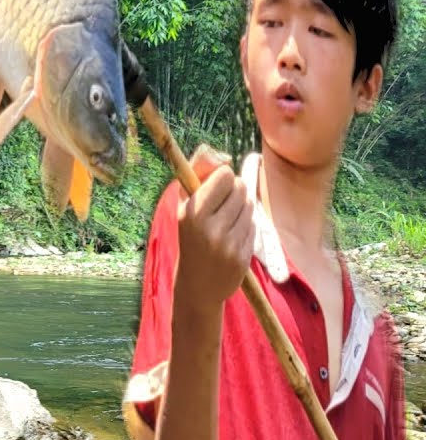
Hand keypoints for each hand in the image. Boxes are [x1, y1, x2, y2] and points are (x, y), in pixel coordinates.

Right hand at [175, 145, 254, 308]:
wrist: (197, 285)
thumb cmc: (190, 238)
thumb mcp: (184, 207)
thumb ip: (198, 176)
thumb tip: (221, 155)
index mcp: (192, 212)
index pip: (225, 176)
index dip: (223, 179)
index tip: (216, 189)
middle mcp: (209, 227)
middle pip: (241, 188)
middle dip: (236, 192)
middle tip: (224, 206)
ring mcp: (228, 243)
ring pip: (250, 206)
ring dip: (242, 210)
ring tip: (227, 223)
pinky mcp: (242, 256)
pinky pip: (254, 226)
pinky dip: (247, 227)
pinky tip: (234, 238)